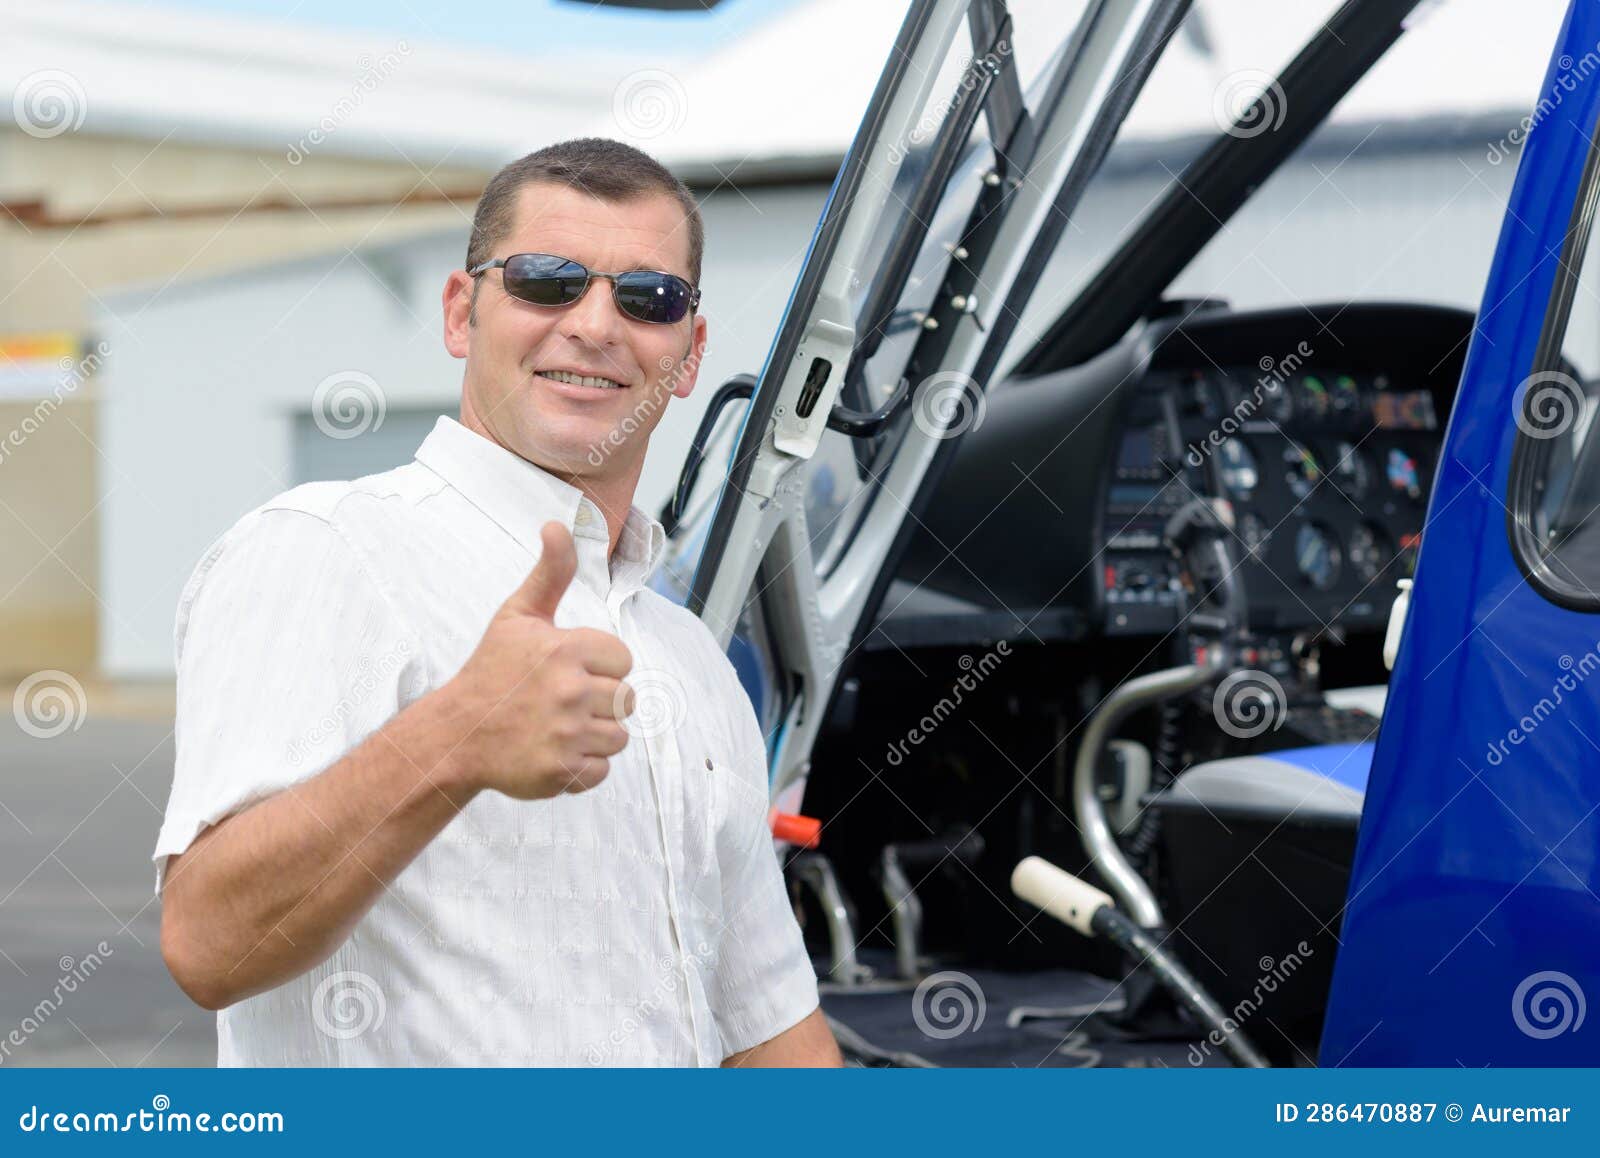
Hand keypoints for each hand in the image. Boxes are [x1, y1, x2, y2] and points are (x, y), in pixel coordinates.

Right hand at [440, 522, 635, 798]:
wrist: (455, 734)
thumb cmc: (492, 671)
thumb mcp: (517, 615)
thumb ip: (549, 572)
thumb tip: (557, 524)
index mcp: (566, 649)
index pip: (622, 659)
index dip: (600, 666)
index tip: (568, 670)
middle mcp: (570, 691)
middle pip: (626, 699)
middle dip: (599, 701)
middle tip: (560, 702)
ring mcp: (567, 734)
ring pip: (618, 736)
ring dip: (594, 735)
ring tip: (558, 726)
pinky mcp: (563, 771)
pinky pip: (601, 770)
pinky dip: (583, 767)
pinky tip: (554, 751)